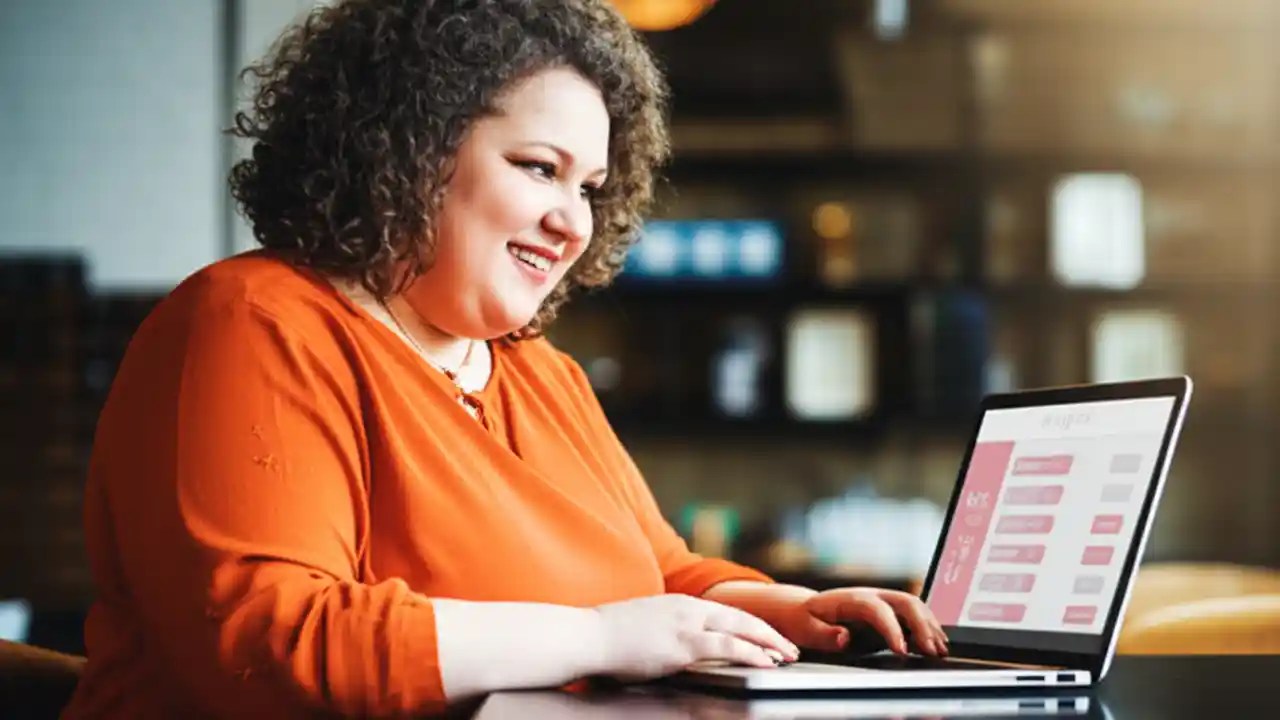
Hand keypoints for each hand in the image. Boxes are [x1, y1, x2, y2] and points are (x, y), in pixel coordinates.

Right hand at [591, 594, 800, 680]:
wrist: (589, 635)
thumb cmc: (609, 636)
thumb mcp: (647, 626)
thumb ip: (669, 631)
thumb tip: (679, 645)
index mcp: (680, 604)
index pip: (726, 612)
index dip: (750, 625)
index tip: (766, 636)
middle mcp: (688, 609)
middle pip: (741, 617)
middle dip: (769, 632)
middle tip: (789, 646)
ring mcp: (686, 624)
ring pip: (741, 629)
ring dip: (769, 643)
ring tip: (786, 656)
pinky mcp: (682, 645)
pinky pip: (727, 647)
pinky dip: (751, 653)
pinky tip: (766, 662)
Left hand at [772, 587, 949, 655]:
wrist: (804, 608)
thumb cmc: (804, 620)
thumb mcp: (805, 629)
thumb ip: (824, 635)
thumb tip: (844, 638)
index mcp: (849, 598)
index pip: (876, 609)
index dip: (891, 629)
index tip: (901, 651)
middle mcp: (869, 594)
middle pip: (904, 601)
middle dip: (921, 625)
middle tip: (932, 650)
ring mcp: (881, 599)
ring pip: (913, 605)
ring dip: (929, 625)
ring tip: (940, 649)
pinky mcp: (887, 609)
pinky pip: (913, 613)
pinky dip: (928, 626)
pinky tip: (936, 643)